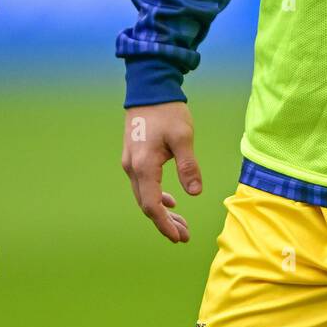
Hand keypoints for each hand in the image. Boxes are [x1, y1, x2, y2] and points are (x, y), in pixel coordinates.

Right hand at [122, 101, 200, 242]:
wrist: (149, 89)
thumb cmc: (167, 111)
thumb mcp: (183, 137)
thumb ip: (188, 166)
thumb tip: (195, 192)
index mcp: (143, 166)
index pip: (151, 205)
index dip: (164, 224)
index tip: (178, 237)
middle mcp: (132, 168)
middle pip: (147, 204)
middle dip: (165, 222)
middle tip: (184, 235)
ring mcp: (131, 162)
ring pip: (145, 195)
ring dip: (162, 210)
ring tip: (181, 222)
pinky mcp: (134, 157)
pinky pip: (144, 184)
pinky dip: (157, 196)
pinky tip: (171, 200)